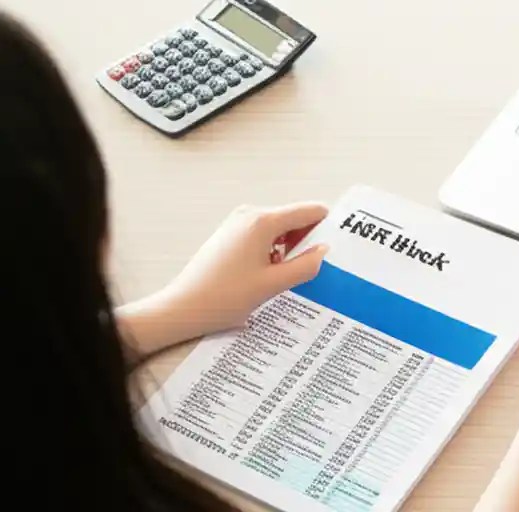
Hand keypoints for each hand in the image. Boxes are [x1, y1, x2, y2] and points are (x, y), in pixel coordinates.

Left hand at [117, 202, 329, 356]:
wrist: (183, 308)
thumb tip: (323, 251)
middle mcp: (250, 214)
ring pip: (280, 229)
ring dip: (288, 250)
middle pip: (295, 218)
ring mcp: (238, 223)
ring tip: (282, 278)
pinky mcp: (231, 235)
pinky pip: (264, 236)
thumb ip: (306, 265)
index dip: (327, 228)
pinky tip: (267, 276)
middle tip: (307, 271)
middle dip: (306, 242)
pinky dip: (273, 252)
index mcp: (263, 221)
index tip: (335, 249)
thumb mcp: (274, 284)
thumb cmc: (224, 297)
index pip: (311, 210)